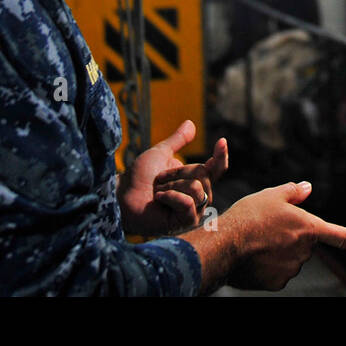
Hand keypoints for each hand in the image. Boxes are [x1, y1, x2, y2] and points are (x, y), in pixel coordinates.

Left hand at [119, 120, 228, 237]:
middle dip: (178, 172)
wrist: (123, 195)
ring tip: (157, 192)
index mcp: (195, 180)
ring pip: (196, 188)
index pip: (216, 168)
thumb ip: (178, 140)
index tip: (221, 141)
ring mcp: (193, 211)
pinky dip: (171, 197)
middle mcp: (198, 196)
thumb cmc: (139, 177)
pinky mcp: (185, 222)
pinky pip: (188, 204)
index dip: (221, 155)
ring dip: (172, 185)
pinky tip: (159, 199)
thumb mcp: (161, 153)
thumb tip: (190, 123)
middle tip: (159, 179)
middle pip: (203, 175)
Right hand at [220, 181, 345, 290]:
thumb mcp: (272, 195)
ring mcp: (291, 269)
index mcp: (309, 227)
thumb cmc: (248, 216)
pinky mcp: (277, 283)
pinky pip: (277, 273)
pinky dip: (268, 266)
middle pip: (304, 243)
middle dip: (291, 237)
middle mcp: (304, 251)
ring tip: (257, 242)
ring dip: (278, 251)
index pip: (342, 235)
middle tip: (267, 228)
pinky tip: (254, 257)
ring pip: (290, 259)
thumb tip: (308, 187)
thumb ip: (294, 192)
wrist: (225, 245)